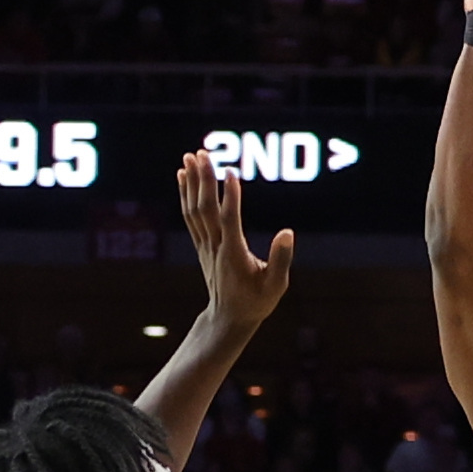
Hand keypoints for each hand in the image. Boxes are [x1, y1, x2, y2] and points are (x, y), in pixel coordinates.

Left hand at [176, 150, 292, 331]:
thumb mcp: (276, 285)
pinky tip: (183, 176)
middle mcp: (215, 247)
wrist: (229, 318)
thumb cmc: (256, 301)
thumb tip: (288, 232)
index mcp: (234, 254)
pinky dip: (185, 195)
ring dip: (192, 182)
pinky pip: (190, 216)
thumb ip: (281, 259)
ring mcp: (205, 245)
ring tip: (191, 156)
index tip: (230, 172)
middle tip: (203, 153)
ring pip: (194, 210)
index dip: (230, 197)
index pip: (230, 220)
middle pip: (206, 209)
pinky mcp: (201, 245)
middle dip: (204, 180)